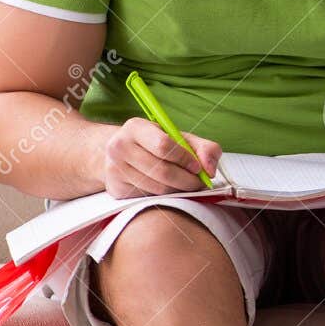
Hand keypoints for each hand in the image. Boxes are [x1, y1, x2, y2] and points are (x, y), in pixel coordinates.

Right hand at [100, 118, 221, 198]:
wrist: (122, 153)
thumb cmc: (156, 144)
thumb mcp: (180, 138)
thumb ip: (204, 148)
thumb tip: (210, 170)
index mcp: (135, 127)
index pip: (163, 145)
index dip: (185, 159)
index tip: (198, 168)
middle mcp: (119, 147)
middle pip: (161, 171)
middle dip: (187, 180)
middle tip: (199, 184)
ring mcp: (114, 169)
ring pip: (157, 188)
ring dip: (178, 190)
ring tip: (185, 185)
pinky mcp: (116, 189)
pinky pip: (149, 198)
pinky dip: (165, 197)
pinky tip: (169, 189)